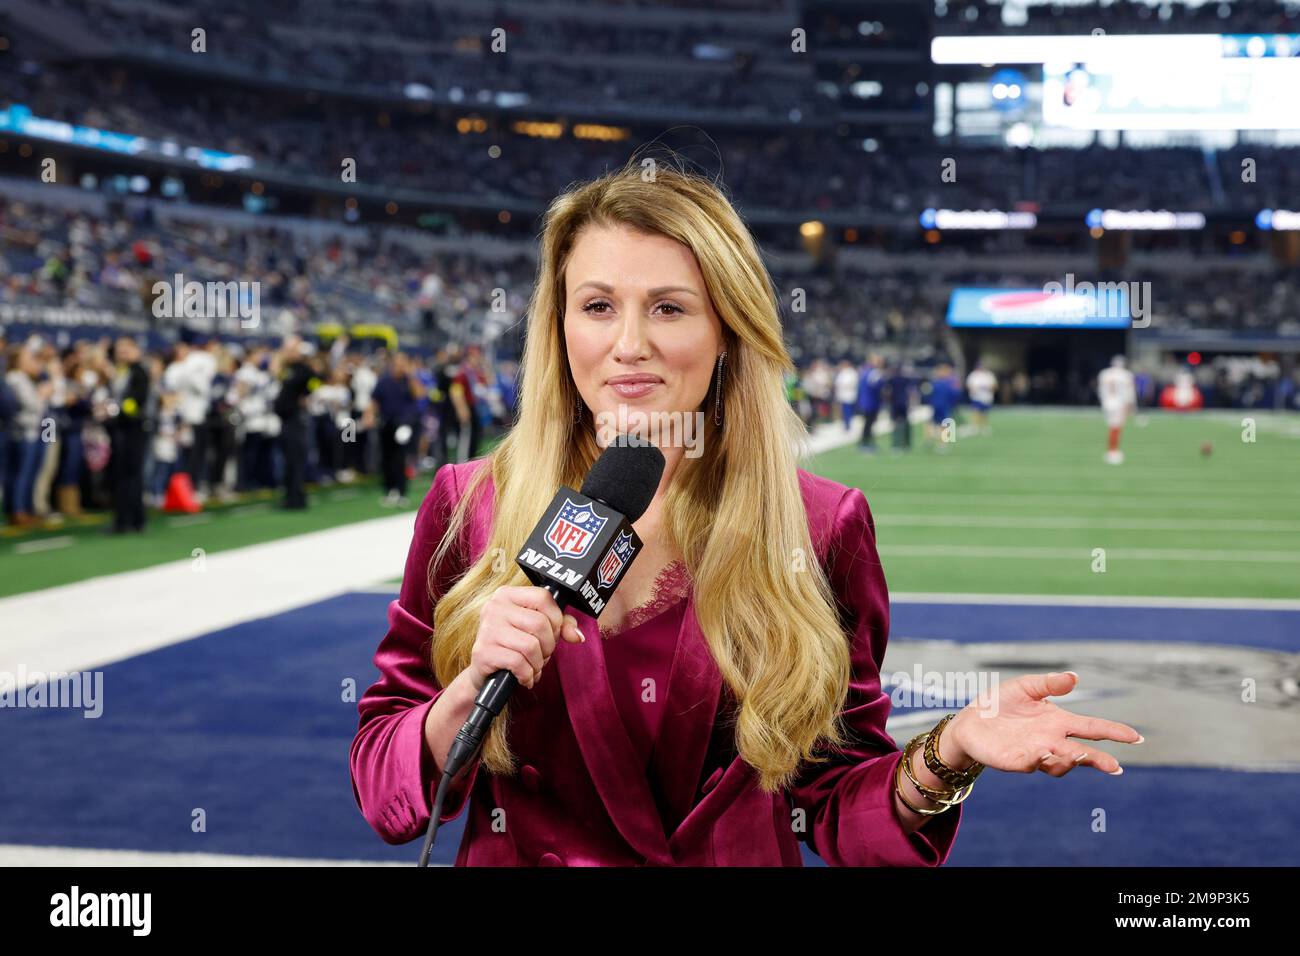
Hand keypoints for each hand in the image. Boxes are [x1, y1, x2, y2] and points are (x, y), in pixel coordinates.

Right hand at [466, 586, 583, 693]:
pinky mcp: (483, 652)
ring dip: (538, 663)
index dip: (556, 619)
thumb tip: (577, 636)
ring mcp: (487, 629)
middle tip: (543, 655)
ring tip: (533, 667)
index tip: (553, 633)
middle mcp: (494, 607)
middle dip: (549, 645)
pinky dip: (527, 675)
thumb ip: (561, 626)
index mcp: (507, 595)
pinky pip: (518, 663)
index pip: (543, 597)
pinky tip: (524, 677)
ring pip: (531, 646)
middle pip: (539, 623)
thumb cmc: (514, 646)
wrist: (485, 672)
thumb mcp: (537, 630)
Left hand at [945, 672, 1141, 776]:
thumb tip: (1075, 677)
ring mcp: (1036, 753)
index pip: (1092, 727)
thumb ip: (1049, 684)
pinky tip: (1045, 752)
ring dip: (1070, 760)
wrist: (970, 721)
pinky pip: (1033, 763)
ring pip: (1061, 763)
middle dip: (1099, 760)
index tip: (1136, 737)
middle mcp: (1052, 740)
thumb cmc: (1000, 704)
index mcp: (1058, 721)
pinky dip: (1042, 760)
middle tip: (1114, 767)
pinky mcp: (1017, 761)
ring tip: (1077, 755)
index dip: (1114, 732)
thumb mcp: (1025, 688)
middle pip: (1083, 752)